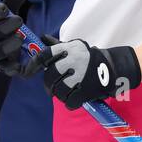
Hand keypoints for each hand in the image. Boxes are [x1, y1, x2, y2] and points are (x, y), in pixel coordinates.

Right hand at [0, 3, 27, 76]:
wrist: (13, 31)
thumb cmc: (10, 12)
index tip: (5, 7)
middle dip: (4, 28)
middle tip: (19, 20)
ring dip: (9, 45)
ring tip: (20, 36)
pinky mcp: (3, 63)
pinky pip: (6, 68)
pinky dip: (13, 66)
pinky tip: (21, 60)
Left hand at [24, 35, 141, 109]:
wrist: (114, 67)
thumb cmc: (89, 58)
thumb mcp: (75, 47)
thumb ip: (57, 45)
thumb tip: (42, 37)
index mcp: (70, 48)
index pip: (45, 54)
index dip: (33, 64)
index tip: (27, 72)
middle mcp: (74, 59)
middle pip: (51, 75)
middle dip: (48, 84)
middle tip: (50, 89)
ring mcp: (81, 74)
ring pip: (59, 89)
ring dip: (59, 94)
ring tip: (63, 94)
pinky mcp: (88, 89)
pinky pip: (71, 100)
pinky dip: (69, 103)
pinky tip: (71, 101)